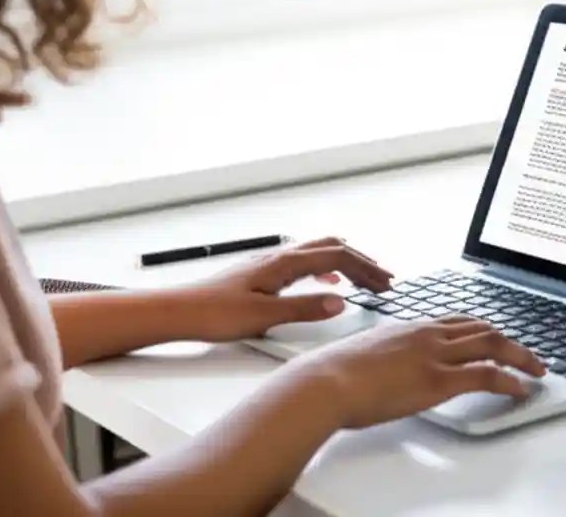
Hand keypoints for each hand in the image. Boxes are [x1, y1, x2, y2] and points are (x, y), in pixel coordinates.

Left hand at [178, 236, 392, 341]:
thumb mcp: (264, 316)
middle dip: (362, 262)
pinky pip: (305, 261)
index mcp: (284, 264)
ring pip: (319, 252)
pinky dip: (326, 266)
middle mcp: (279, 257)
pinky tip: (327, 280)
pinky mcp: (263, 273)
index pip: (337, 257)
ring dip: (346, 262)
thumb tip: (340, 302)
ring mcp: (270, 263)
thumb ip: (304, 309)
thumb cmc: (214, 313)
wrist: (179, 311)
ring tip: (365, 276)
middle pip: (332, 249)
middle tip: (385, 279)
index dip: (366, 269)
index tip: (386, 284)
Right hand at [284, 316, 547, 428]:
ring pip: (492, 345)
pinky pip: (486, 375)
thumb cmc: (333, 374)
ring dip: (520, 357)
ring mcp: (435, 355)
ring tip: (536, 370)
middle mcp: (427, 334)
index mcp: (410, 326)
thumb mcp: (365, 355)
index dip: (483, 329)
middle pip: (482, 328)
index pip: (458, 320)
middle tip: (527, 355)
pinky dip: (510, 380)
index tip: (497, 336)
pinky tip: (520, 388)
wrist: (325, 382)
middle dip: (510, 341)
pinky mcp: (438, 380)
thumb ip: (384, 357)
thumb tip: (385, 370)